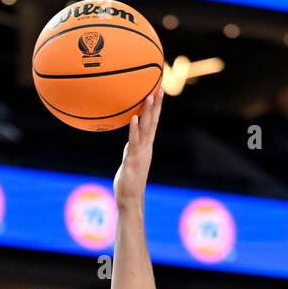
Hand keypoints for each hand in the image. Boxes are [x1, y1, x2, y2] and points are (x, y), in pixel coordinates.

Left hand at [113, 88, 161, 207]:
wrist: (130, 200)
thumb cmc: (128, 183)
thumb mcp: (129, 162)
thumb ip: (130, 151)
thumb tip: (129, 143)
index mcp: (146, 148)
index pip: (153, 124)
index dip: (156, 109)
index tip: (158, 94)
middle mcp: (146, 148)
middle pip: (153, 123)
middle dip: (156, 105)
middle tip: (159, 88)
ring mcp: (141, 153)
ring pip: (146, 129)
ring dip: (148, 112)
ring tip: (149, 97)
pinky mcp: (133, 159)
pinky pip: (134, 141)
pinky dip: (134, 129)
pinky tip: (134, 117)